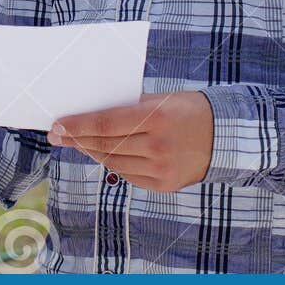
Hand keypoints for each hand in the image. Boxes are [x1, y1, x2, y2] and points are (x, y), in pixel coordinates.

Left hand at [49, 91, 213, 191]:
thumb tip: (90, 114)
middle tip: (57, 135)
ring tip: (79, 143)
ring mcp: (162, 169)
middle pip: (106, 144)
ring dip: (93, 151)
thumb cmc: (188, 109)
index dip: (78, 125)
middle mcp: (158, 147)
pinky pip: (129, 175)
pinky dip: (114, 163)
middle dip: (77, 139)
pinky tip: (104, 154)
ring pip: (114, 162)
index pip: (106, 123)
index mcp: (157, 118)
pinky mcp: (165, 185)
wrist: (227, 136)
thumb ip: (129, 108)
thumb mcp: (160, 99)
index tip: (57, 125)